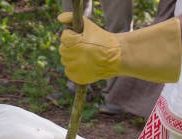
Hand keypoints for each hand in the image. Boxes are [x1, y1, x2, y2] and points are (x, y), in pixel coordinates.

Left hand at [58, 13, 181, 84]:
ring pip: (67, 61)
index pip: (64, 37)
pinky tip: (87, 65)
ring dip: (76, 58)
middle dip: (74, 47)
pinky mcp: (80, 78)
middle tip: (88, 46)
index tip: (83, 37)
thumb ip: (73, 20)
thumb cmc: (108, 40)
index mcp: (77, 42)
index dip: (72, 36)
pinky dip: (77, 70)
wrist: (122, 57)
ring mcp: (77, 68)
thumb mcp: (90, 27)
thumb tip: (59, 17)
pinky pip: (71, 73)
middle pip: (64, 50)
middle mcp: (75, 56)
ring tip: (90, 55)